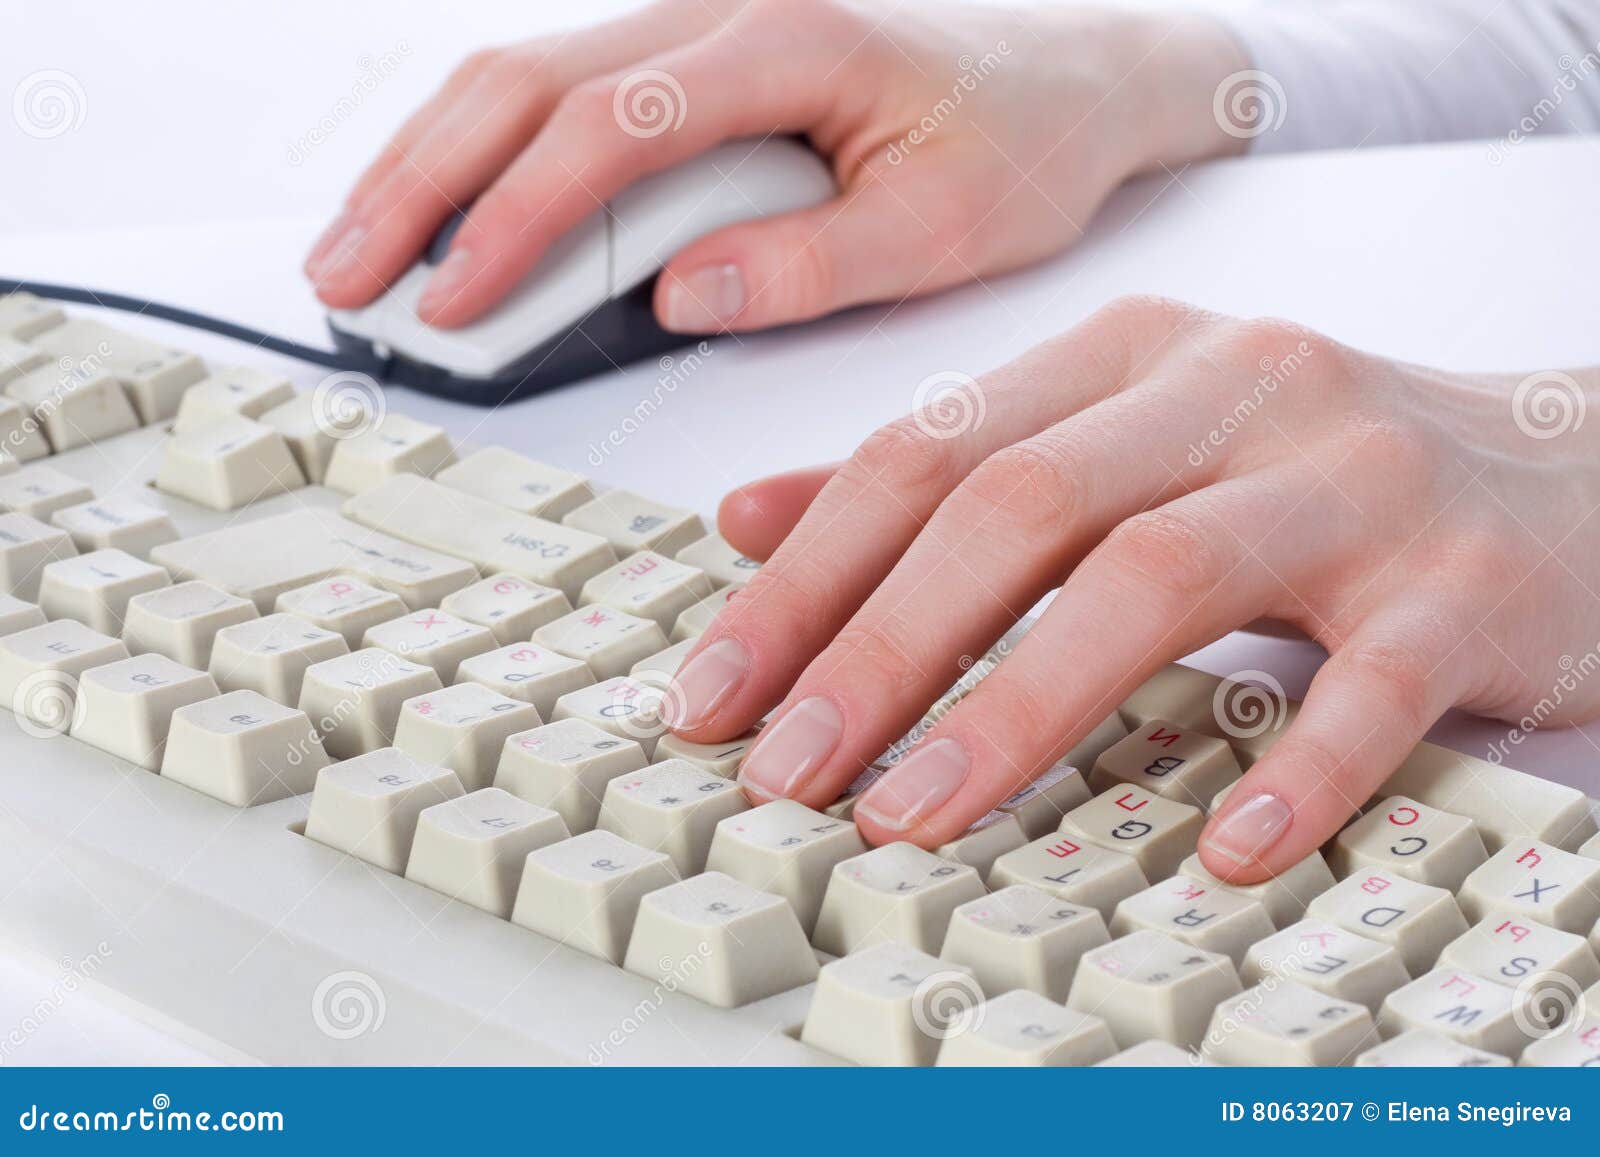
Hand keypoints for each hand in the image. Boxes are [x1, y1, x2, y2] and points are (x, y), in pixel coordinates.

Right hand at [305, 0, 1245, 331]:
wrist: (1075, 76)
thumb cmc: (1022, 144)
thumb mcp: (945, 226)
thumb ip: (815, 263)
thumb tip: (682, 292)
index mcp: (788, 41)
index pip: (611, 127)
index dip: (518, 218)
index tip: (454, 302)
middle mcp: (724, 9)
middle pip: (525, 78)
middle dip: (417, 181)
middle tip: (345, 278)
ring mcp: (697, 22)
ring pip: (522, 73)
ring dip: (426, 159)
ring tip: (357, 249)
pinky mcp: (690, 56)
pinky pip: (558, 89)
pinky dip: (481, 151)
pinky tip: (440, 207)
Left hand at [665, 295, 1599, 881]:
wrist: (1561, 476)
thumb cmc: (1310, 473)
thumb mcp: (1117, 439)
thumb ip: (942, 476)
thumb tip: (749, 517)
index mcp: (1128, 355)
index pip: (926, 453)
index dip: (804, 578)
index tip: (716, 692)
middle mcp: (1233, 388)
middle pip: (1018, 507)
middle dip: (877, 649)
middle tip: (787, 772)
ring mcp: (1354, 478)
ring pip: (1160, 575)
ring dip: (1019, 708)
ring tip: (918, 817)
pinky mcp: (1461, 583)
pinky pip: (1368, 682)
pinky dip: (1289, 768)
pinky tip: (1216, 849)